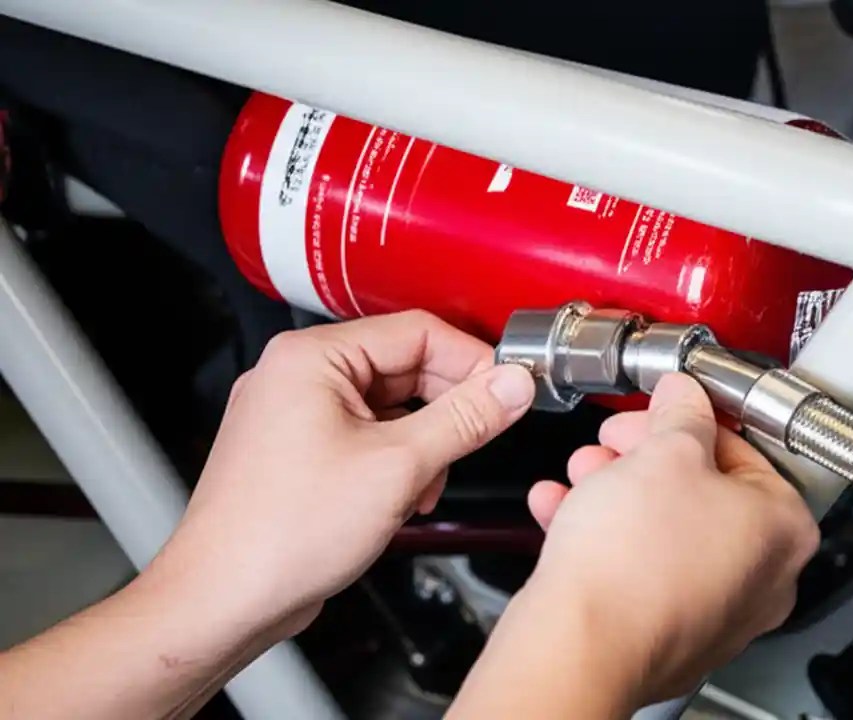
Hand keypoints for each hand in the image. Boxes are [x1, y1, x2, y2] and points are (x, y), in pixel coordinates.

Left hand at [149, 310, 534, 639]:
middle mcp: (297, 376)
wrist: (223, 599)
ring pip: (390, 406)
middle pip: (404, 367)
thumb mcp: (398, 467)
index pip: (417, 332)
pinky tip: (405, 497)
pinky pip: (367, 435)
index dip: (472, 361)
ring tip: (428, 483)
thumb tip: (510, 386)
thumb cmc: (280, 534)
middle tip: (483, 435)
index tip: (508, 390)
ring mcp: (294, 414)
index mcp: (311, 358)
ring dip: (425, 442)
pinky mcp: (299, 451)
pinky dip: (397, 461)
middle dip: (447, 408)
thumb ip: (465, 419)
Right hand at [451, 374, 817, 716]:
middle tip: (614, 443)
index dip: (692, 420)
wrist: (582, 643)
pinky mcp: (667, 635)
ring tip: (582, 475)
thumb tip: (686, 399)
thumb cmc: (634, 561)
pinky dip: (604, 538)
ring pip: (667, 533)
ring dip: (619, 494)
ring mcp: (716, 614)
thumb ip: (682, 414)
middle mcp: (762, 579)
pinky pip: (639, 572)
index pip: (747, 452)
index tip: (662, 410)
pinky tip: (563, 513)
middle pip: (704, 494)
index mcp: (785, 529)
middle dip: (646, 459)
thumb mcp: (665, 452)